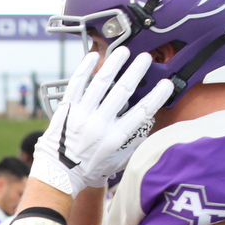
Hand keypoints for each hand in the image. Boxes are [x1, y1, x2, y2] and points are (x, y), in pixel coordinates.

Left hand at [32, 47, 171, 195]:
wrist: (58, 174)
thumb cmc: (89, 168)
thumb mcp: (117, 161)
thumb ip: (134, 142)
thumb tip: (149, 121)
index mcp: (114, 138)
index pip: (140, 113)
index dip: (156, 97)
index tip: (166, 84)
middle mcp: (98, 125)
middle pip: (122, 92)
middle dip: (136, 72)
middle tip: (146, 58)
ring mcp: (81, 115)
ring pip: (99, 84)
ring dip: (113, 64)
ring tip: (123, 51)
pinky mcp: (66, 109)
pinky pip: (76, 85)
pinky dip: (84, 69)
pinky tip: (93, 57)